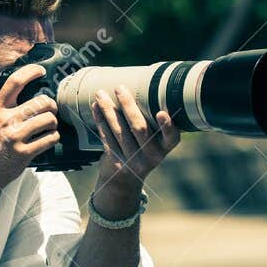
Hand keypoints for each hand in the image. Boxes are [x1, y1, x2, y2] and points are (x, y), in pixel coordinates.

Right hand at [0, 63, 59, 195]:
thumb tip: (20, 91)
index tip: (41, 71)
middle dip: (51, 105)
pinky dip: (53, 138)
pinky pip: (50, 139)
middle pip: (41, 101)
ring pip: (49, 120)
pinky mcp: (24, 153)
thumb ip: (0, 106)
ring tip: (49, 127)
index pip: (14, 82)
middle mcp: (4, 120)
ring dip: (53, 123)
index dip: (31, 71)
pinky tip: (48, 139)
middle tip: (51, 110)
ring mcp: (15, 137)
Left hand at [91, 86, 178, 211]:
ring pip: (119, 131)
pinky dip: (100, 120)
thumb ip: (153, 123)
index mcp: (165, 148)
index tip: (161, 112)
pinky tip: (95, 107)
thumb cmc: (142, 150)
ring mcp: (134, 161)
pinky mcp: (117, 162)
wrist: (125, 181)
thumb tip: (143, 85)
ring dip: (108, 110)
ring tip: (100, 94)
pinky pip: (107, 138)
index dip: (168, 126)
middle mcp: (152, 156)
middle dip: (128, 106)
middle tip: (119, 88)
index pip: (172, 138)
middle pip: (140, 128)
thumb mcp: (154, 142)